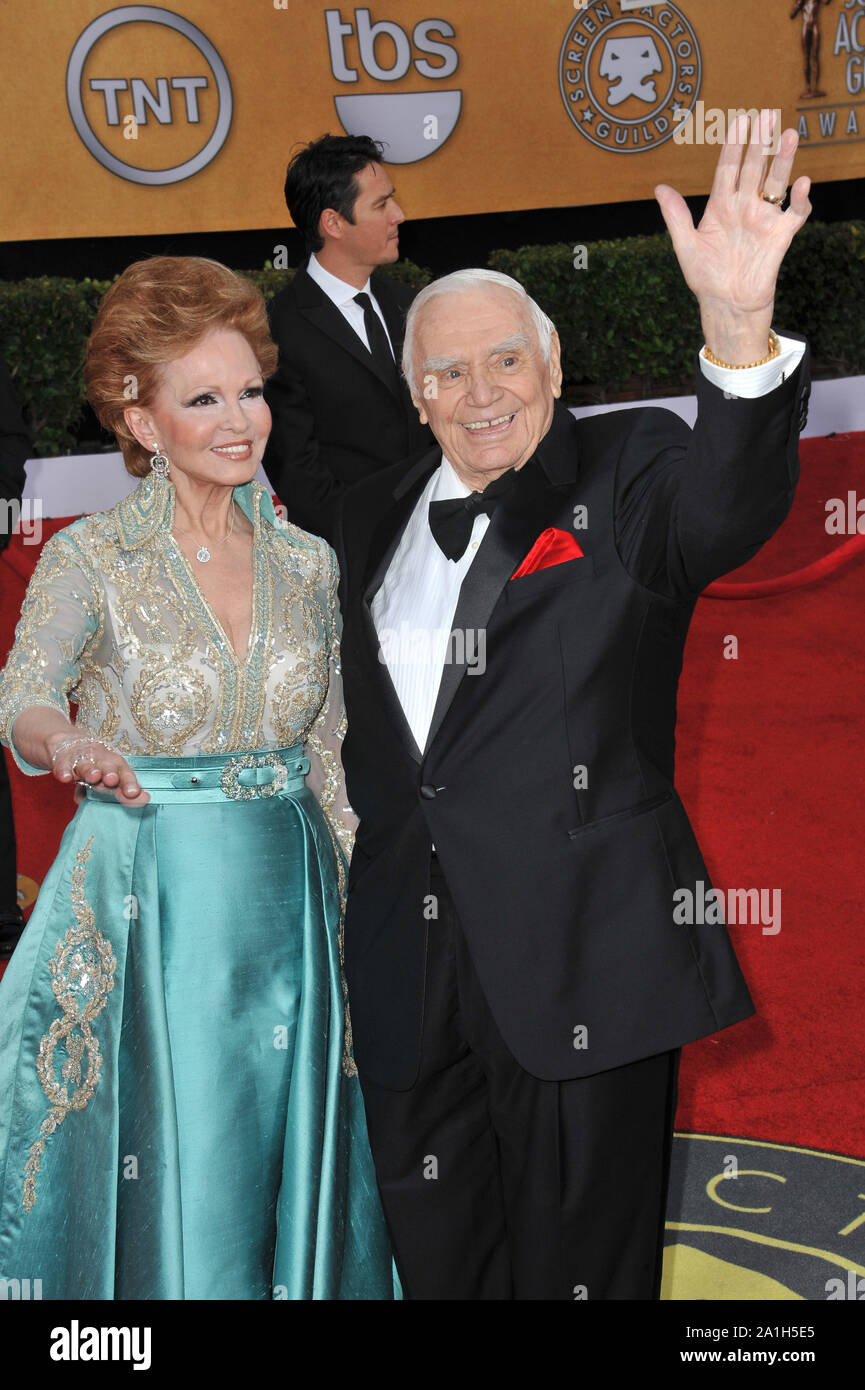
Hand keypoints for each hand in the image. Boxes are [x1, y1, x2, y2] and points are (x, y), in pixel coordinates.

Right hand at [49, 735, 149, 805]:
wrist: (69, 743)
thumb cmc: (95, 765)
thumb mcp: (108, 778)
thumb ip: (121, 792)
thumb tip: (143, 800)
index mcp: (114, 765)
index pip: (124, 773)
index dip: (129, 783)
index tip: (134, 793)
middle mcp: (100, 760)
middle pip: (107, 766)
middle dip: (110, 773)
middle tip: (113, 780)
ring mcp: (82, 759)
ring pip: (86, 765)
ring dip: (90, 770)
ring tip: (93, 777)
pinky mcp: (63, 760)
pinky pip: (63, 766)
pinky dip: (64, 771)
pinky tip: (66, 778)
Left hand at [654, 110, 811, 362]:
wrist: (726, 305)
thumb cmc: (705, 277)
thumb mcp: (685, 245)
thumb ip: (675, 216)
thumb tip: (659, 188)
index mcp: (721, 206)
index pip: (728, 168)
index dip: (733, 145)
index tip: (738, 121)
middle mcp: (744, 207)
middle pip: (754, 168)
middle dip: (760, 142)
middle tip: (767, 114)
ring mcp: (763, 219)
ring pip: (776, 182)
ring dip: (783, 159)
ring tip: (789, 134)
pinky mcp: (780, 235)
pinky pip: (794, 213)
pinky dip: (799, 198)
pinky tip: (801, 183)